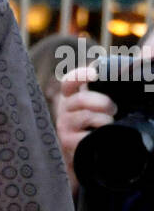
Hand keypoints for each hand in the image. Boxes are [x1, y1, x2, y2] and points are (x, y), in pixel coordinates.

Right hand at [55, 67, 114, 186]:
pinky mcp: (68, 143)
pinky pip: (84, 136)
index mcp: (73, 96)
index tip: (94, 73)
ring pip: (85, 116)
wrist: (96, 156)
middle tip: (115, 108)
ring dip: (104, 119)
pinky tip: (104, 135)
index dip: (79, 75)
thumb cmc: (103, 124)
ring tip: (112, 123)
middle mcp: (65, 110)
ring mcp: (65, 127)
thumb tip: (149, 53)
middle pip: (80, 99)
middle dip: (102, 102)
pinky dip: (98, 134)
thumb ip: (125, 79)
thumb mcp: (110, 101)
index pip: (69, 82)